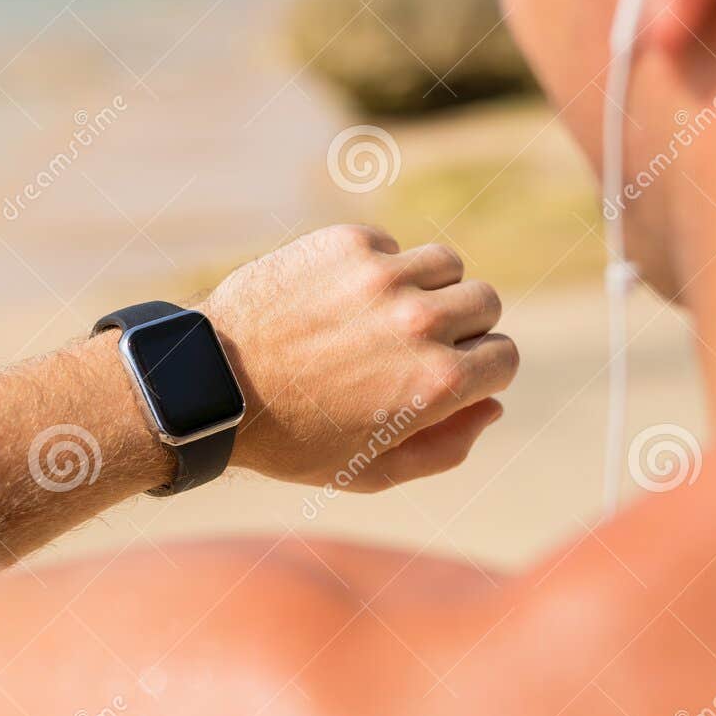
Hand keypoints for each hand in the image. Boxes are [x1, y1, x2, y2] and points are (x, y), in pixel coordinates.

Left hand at [203, 225, 517, 489]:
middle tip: (417, 344)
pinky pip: (391, 246)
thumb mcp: (370, 471)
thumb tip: (491, 407)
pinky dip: (377, 267)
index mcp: (438, 382)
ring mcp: (383, 276)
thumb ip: (445, 448)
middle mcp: (420, 322)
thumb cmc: (289, 438)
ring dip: (428, 286)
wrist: (210, 383)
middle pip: (486, 302)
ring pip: (447, 263)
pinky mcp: (346, 243)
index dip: (481, 370)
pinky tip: (338, 298)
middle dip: (463, 326)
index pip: (506, 357)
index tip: (449, 374)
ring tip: (384, 314)